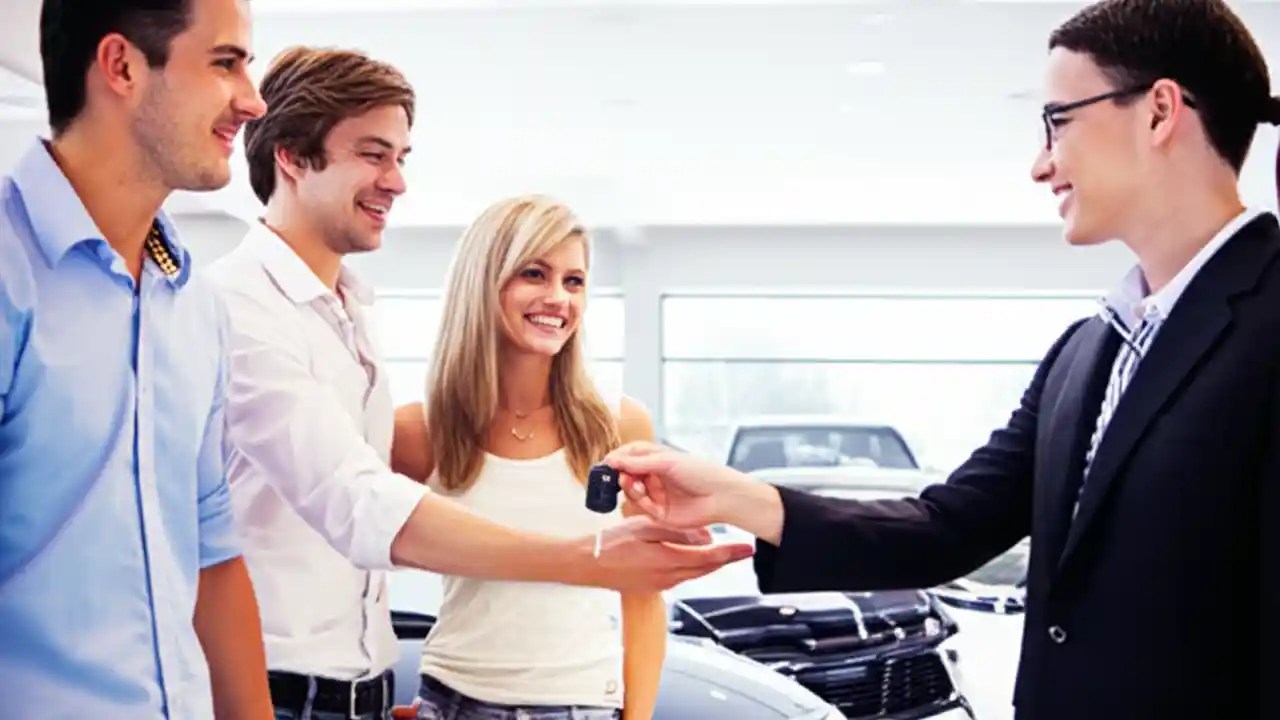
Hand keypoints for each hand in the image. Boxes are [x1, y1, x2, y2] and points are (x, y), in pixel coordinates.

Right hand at [588, 515, 753, 592]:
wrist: (586, 565)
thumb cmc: (611, 543)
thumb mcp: (644, 528)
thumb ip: (674, 532)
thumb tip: (701, 537)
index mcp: (668, 562)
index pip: (708, 557)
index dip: (730, 553)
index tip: (747, 548)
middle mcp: (668, 578)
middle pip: (705, 569)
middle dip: (725, 559)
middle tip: (742, 550)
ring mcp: (660, 584)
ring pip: (693, 573)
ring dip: (708, 562)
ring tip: (722, 552)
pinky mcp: (652, 586)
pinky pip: (680, 576)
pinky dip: (692, 566)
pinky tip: (692, 558)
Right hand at [601, 441, 751, 528]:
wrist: (721, 497)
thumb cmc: (701, 473)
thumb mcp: (667, 462)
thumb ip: (639, 463)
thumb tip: (613, 460)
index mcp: (659, 459)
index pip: (632, 455)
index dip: (619, 458)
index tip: (608, 462)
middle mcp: (656, 476)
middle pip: (628, 474)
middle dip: (621, 474)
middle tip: (617, 474)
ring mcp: (657, 494)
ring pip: (632, 491)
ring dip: (629, 486)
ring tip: (632, 483)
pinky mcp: (660, 513)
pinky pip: (641, 506)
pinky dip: (638, 499)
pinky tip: (642, 493)